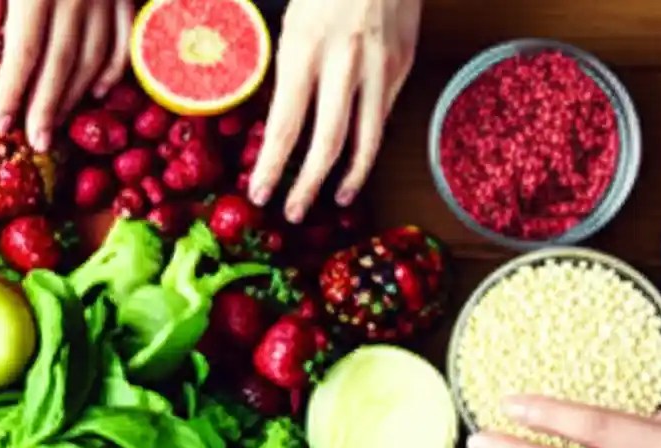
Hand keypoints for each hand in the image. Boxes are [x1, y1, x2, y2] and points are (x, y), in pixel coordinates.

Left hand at [0, 0, 133, 151]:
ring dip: (74, 96)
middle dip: (46, 109)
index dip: (11, 94)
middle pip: (61, 64)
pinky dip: (113, 70)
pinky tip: (96, 92)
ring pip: (93, 58)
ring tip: (56, 122)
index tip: (1, 126)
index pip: (24, 53)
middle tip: (37, 142)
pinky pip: (125, 40)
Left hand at [249, 0, 420, 222]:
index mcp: (305, 50)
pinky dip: (368, 142)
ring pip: (365, 138)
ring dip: (348, 177)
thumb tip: (278, 119)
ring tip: (333, 199)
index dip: (271, 166)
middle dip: (306, 185)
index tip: (258, 193)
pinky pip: (382, 115)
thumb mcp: (291, 21)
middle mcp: (343, 64)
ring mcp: (378, 67)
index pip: (285, 125)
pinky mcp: (402, 65)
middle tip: (291, 213)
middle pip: (326, 143)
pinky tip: (356, 157)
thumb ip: (286, 70)